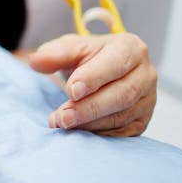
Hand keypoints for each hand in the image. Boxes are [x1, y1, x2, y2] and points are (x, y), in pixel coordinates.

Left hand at [28, 33, 156, 136]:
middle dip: (89, 108)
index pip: (116, 64)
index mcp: (130, 48)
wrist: (101, 73)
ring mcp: (147, 99)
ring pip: (122, 116)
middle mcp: (145, 74)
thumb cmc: (86, 58)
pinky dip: (98, 134)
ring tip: (62, 124)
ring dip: (90, 124)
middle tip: (61, 117)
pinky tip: (78, 133)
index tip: (71, 91)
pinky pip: (123, 132)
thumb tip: (34, 61)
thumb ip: (53, 53)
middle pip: (122, 94)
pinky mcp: (142, 120)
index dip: (94, 78)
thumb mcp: (70, 49)